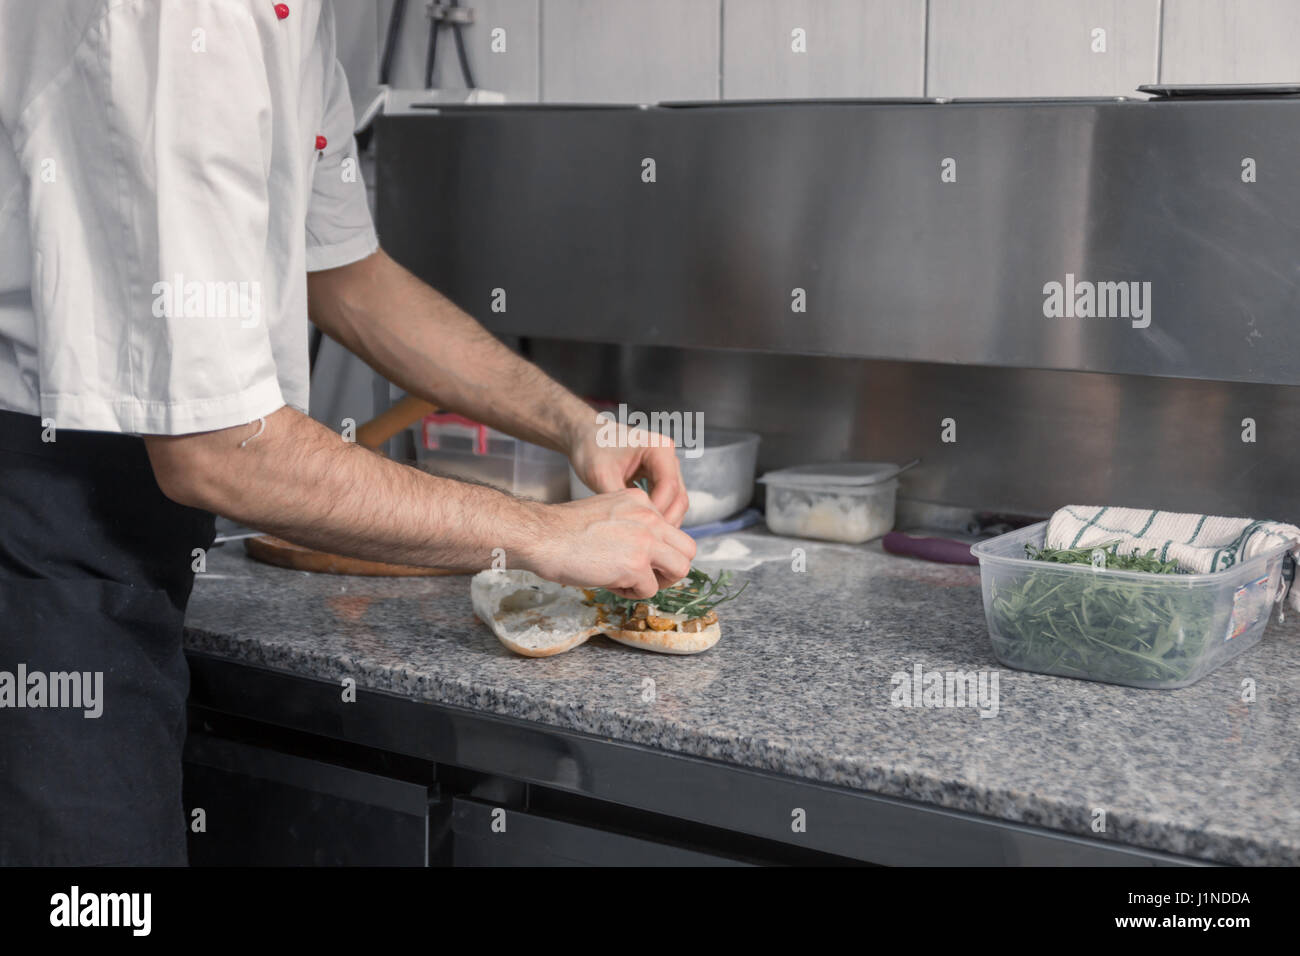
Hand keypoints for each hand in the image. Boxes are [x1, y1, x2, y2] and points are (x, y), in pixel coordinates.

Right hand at [522, 489, 696, 597]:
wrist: (543, 536)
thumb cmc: (565, 529)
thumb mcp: (608, 513)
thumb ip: (633, 526)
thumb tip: (648, 554)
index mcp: (642, 501)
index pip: (670, 531)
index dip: (657, 551)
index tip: (635, 558)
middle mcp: (649, 517)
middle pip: (687, 548)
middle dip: (671, 568)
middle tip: (649, 577)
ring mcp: (645, 540)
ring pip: (681, 568)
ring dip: (659, 582)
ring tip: (633, 583)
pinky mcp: (636, 564)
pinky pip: (650, 589)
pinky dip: (632, 593)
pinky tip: (610, 583)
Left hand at [567, 417, 689, 526]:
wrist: (586, 436)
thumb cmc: (592, 448)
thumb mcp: (601, 475)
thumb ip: (618, 500)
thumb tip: (629, 527)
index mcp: (659, 448)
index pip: (669, 486)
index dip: (657, 510)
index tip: (642, 528)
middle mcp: (668, 457)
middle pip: (679, 496)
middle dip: (665, 520)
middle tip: (647, 540)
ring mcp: (666, 468)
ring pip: (677, 501)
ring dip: (664, 520)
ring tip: (646, 538)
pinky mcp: (659, 477)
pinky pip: (667, 501)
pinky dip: (659, 515)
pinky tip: (644, 528)